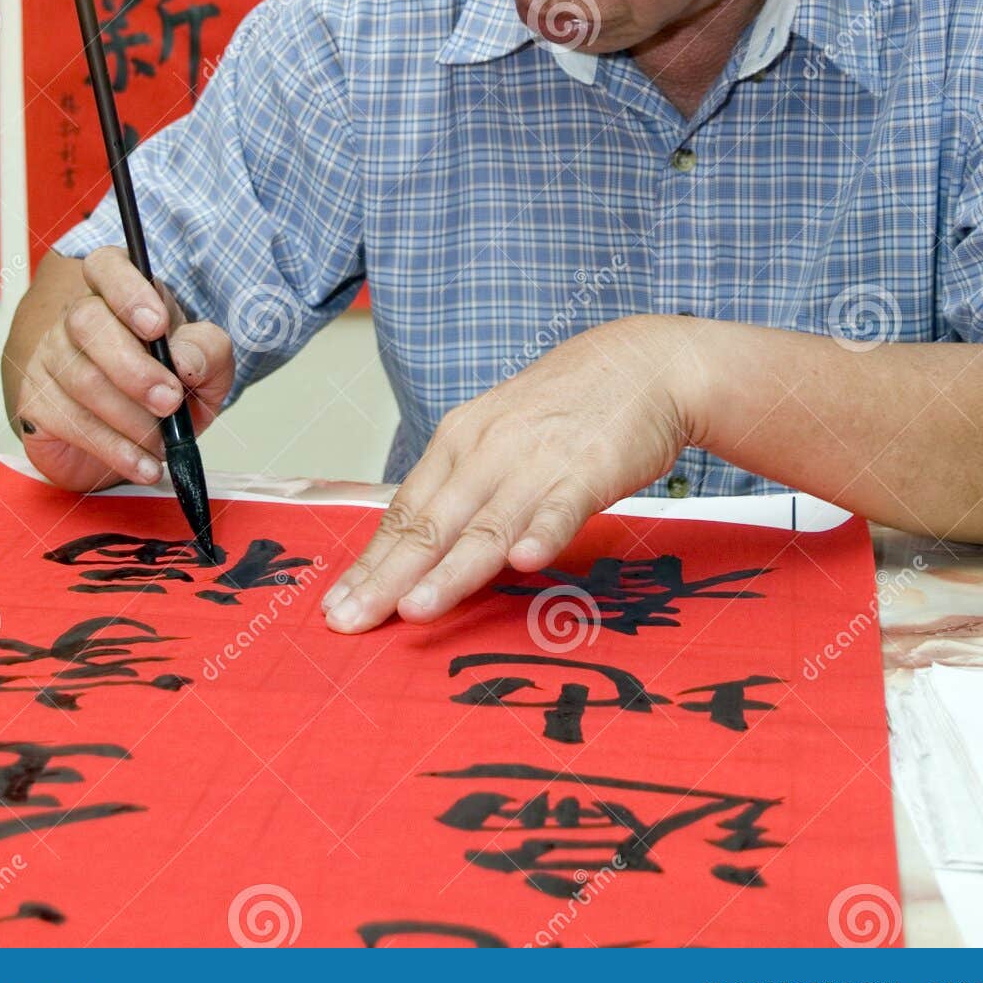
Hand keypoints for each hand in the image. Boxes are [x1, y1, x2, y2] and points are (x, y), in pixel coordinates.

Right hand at [15, 245, 234, 491]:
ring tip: (163, 441)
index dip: (128, 290)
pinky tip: (143, 462)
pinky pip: (70, 423)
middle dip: (133, 367)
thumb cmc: (172, 382)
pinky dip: (114, 449)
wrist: (143, 435)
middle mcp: (77, 317)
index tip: (158, 326)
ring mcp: (51, 358)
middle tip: (169, 400)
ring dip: (130, 417)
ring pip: (81, 378)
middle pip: (87, 321)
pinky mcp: (36, 403)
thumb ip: (207, 351)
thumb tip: (185, 360)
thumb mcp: (207, 365)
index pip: (107, 266)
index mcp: (120, 291)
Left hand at [323, 314, 701, 632]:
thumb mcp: (499, 434)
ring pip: (487, 524)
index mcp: (459, 440)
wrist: (643, 362)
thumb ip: (464, 485)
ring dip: (451, 570)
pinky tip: (524, 562)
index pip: (405, 510)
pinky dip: (542, 533)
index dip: (371, 561)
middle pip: (431, 523)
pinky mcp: (590, 469)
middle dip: (387, 576)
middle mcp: (488, 450)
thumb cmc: (567, 406)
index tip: (339, 604)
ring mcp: (538, 460)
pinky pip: (562, 507)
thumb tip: (419, 543)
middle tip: (351, 619)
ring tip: (417, 608)